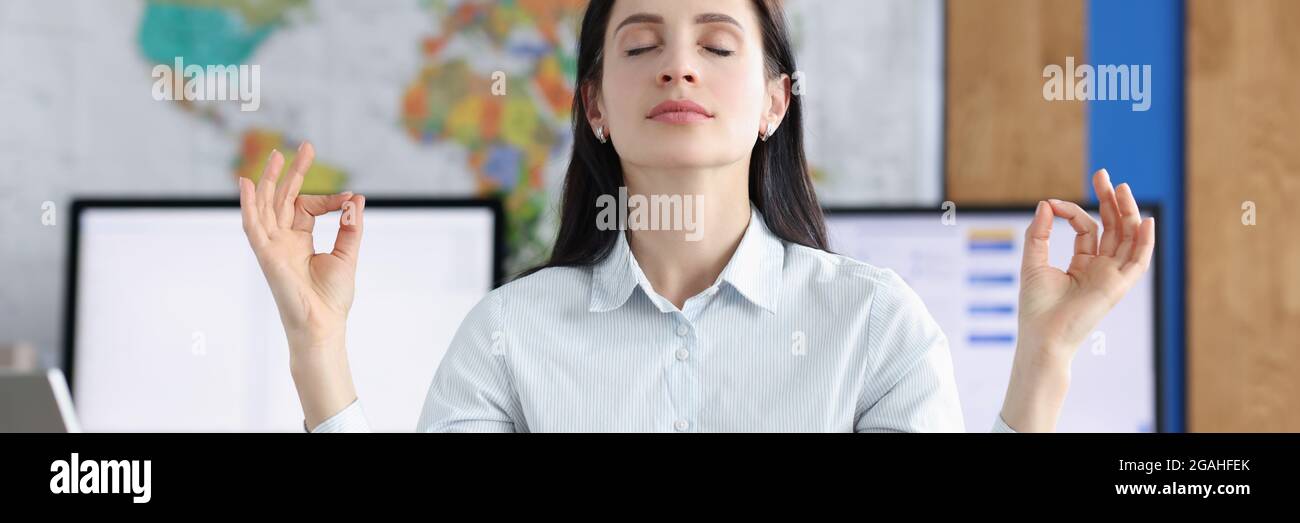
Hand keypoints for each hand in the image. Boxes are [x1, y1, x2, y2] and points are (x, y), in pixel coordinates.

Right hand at [237, 141, 365, 427]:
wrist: (322, 323)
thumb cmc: (333, 297)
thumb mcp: (347, 254)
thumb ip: (350, 225)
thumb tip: (357, 198)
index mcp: (300, 240)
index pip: (308, 207)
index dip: (330, 199)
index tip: (349, 200)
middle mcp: (283, 240)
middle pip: (284, 198)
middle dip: (293, 172)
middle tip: (306, 146)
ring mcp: (272, 245)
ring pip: (268, 206)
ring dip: (271, 180)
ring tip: (276, 155)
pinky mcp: (266, 253)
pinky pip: (253, 225)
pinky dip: (249, 204)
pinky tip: (248, 184)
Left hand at [1001, 169, 1155, 430]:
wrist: (1042, 335)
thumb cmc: (1036, 306)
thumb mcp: (1033, 261)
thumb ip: (1039, 233)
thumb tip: (1046, 203)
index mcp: (1082, 265)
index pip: (1087, 229)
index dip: (1072, 211)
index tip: (1052, 204)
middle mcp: (1101, 269)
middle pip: (1113, 229)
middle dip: (1110, 201)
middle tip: (1103, 175)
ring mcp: (1112, 277)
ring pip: (1127, 239)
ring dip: (1127, 213)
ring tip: (1122, 187)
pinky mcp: (1119, 286)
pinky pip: (1139, 262)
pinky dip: (1145, 242)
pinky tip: (1145, 221)